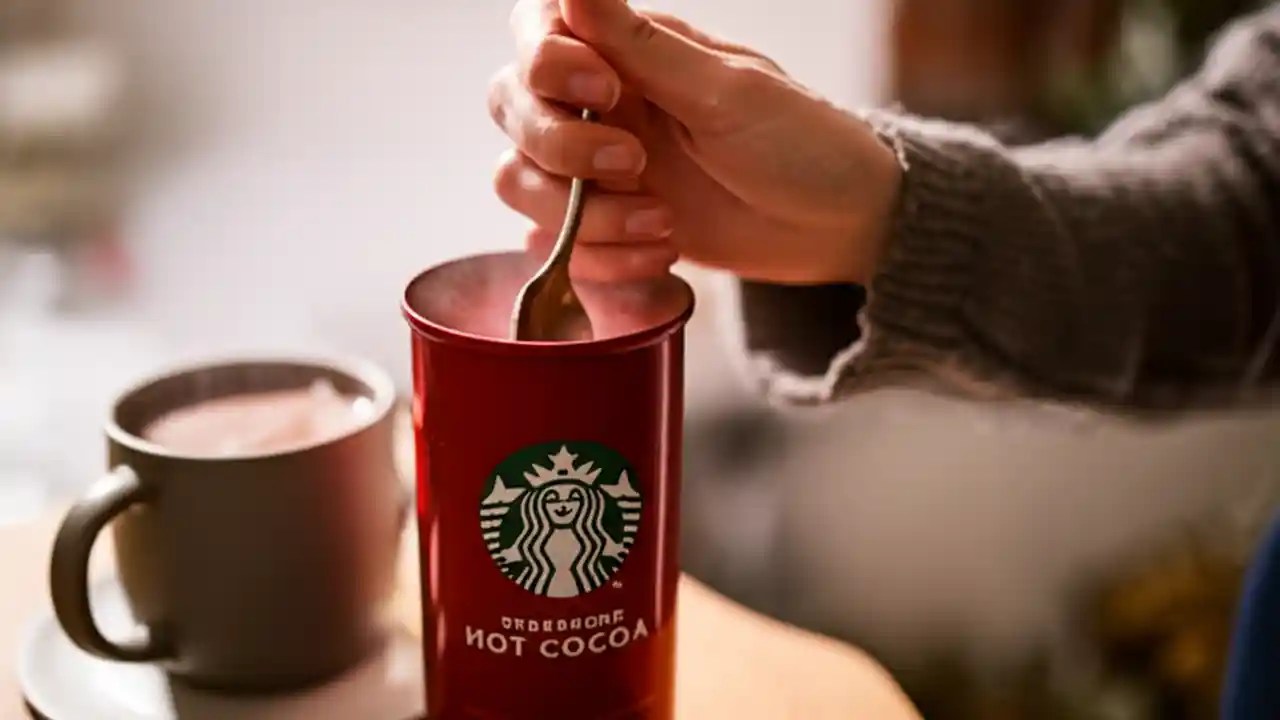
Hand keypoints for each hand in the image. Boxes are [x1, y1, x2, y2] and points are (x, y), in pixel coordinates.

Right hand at [489, 0, 901, 284]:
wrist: (836, 227)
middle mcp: (598, 105)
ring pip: (521, 183)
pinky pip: (558, 247)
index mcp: (626, 53)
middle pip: (512, 111)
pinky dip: (603, 258)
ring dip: (582, 215)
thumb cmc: (801, 143)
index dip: (546, 62)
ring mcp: (597, 170)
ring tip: (662, 226)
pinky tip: (664, 254)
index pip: (534, 36)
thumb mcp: (728, 92)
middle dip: (561, 147)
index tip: (603, 87)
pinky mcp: (606, 228)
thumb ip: (641, 45)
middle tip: (635, 165)